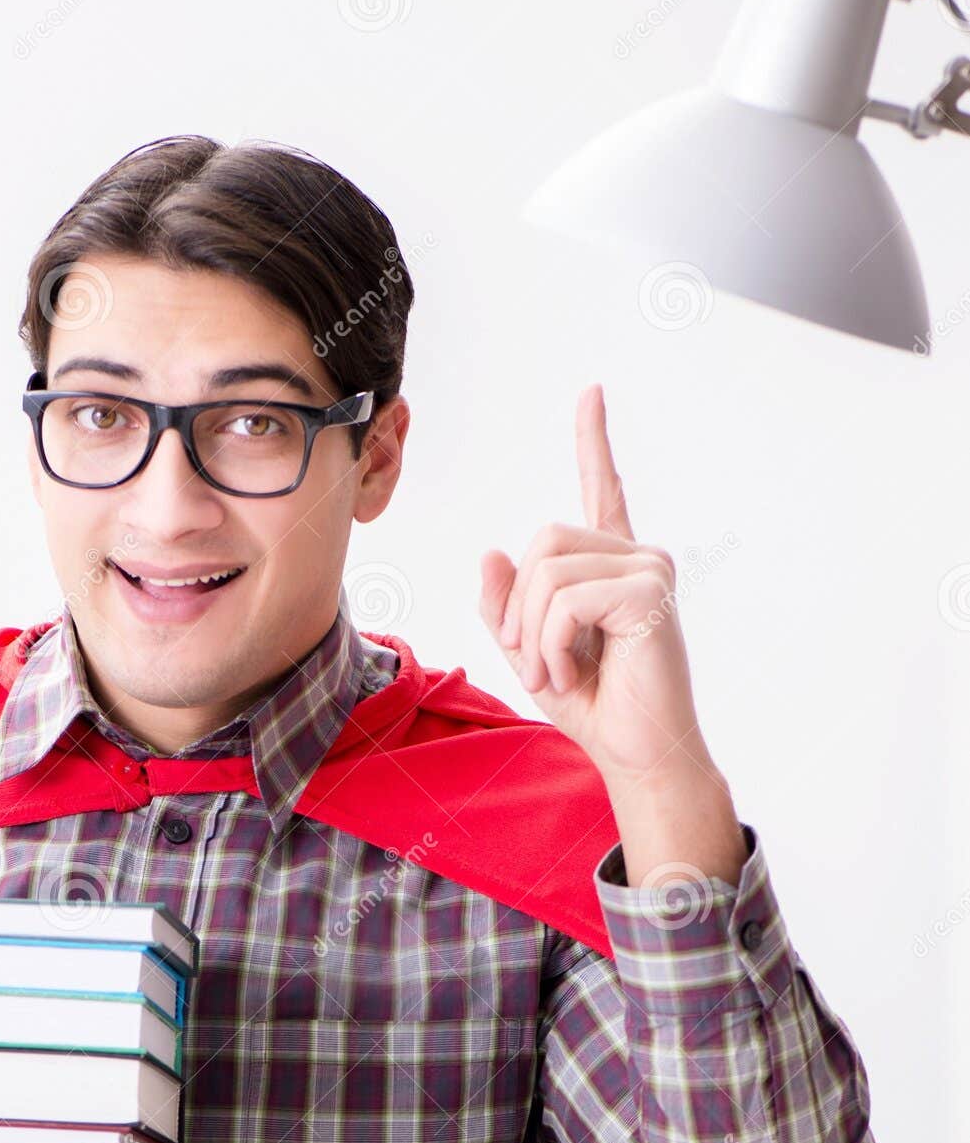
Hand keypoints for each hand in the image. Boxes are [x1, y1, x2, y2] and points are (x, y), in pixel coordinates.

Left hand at [477, 383, 706, 790]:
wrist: (633, 752)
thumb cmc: (591, 704)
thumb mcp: (527, 650)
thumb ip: (504, 603)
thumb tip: (492, 552)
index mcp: (608, 565)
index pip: (602, 488)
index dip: (593, 439)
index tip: (591, 390)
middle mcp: (634, 556)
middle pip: (541, 543)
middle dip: (519, 610)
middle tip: (537, 662)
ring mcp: (647, 569)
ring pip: (546, 571)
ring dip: (532, 634)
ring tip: (556, 671)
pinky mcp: (649, 592)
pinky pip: (565, 601)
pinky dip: (553, 645)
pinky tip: (575, 673)